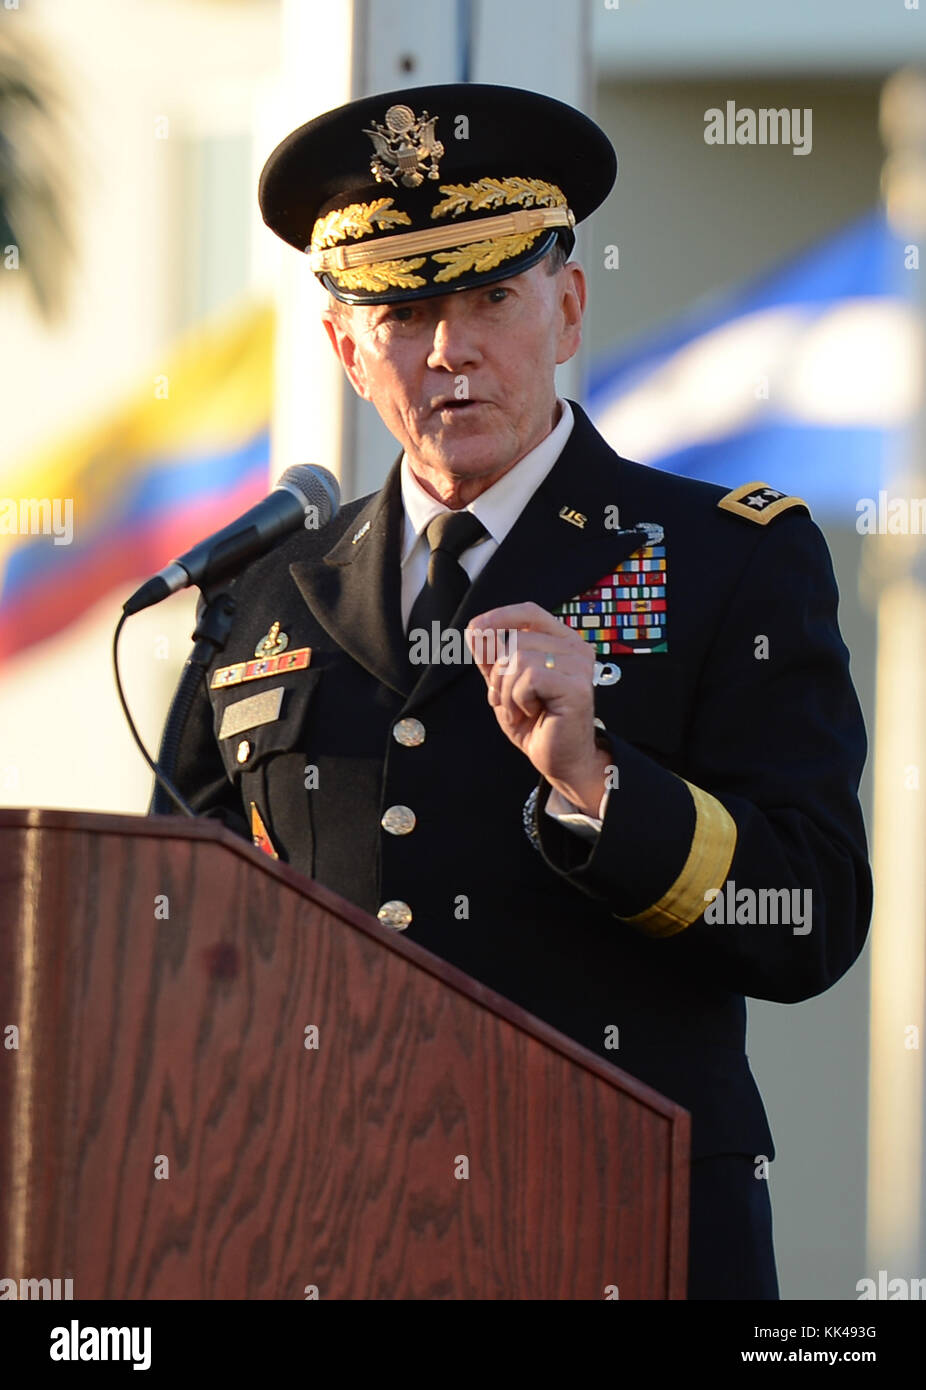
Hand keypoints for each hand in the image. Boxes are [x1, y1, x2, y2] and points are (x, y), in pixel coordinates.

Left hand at [466, 602, 611, 816]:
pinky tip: (531, 712)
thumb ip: (492, 657)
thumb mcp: (504, 685)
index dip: (500, 616)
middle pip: (515, 640)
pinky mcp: (577, 687)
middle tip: (509, 702)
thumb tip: (475, 628)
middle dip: (499, 675)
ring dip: (507, 691)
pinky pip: (529, 678)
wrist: (558, 759)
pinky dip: (518, 699)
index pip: (529, 612)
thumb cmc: (535, 722)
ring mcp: (579, 666)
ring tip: (520, 709)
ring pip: (519, 659)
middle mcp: (575, 649)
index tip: (477, 629)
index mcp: (561, 642)